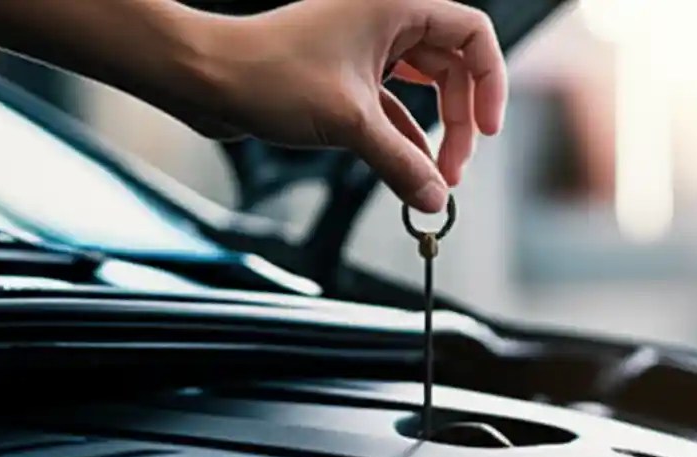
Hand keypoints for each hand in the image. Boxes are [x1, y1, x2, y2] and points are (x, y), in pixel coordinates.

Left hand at [158, 0, 507, 211]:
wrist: (206, 79)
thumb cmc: (268, 74)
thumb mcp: (348, 123)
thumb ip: (400, 163)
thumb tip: (434, 198)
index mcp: (395, 7)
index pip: (472, 34)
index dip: (490, 81)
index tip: (489, 129)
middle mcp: (384, 22)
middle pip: (452, 69)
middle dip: (460, 121)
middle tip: (453, 170)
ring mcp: (364, 50)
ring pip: (422, 92)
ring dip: (433, 136)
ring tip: (435, 180)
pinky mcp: (344, 78)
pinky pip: (391, 109)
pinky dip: (402, 140)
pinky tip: (408, 175)